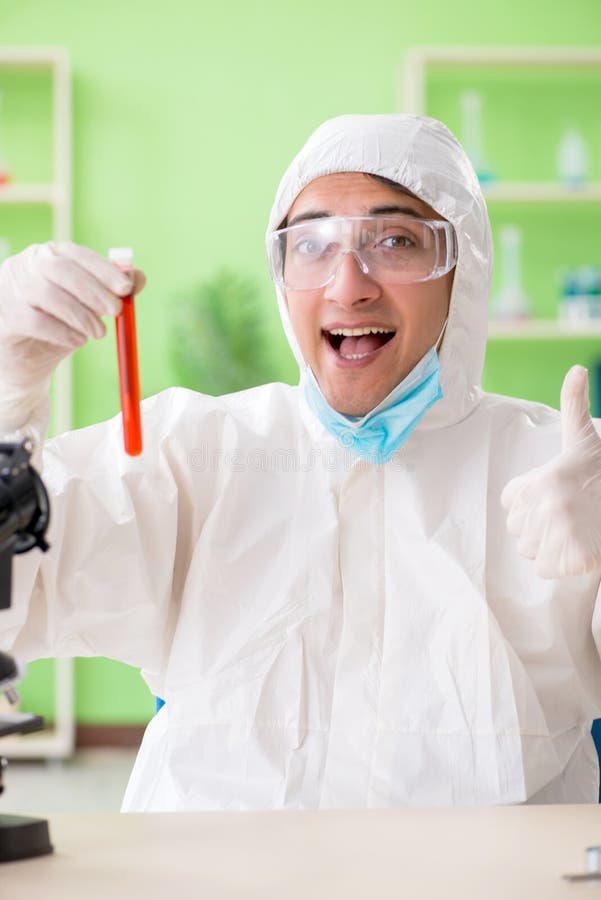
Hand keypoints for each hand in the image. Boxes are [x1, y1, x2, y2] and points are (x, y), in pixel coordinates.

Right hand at [0, 241, 145, 389]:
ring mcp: (10, 288)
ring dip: (81, 315)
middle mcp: (26, 265)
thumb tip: (138, 277)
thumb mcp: (88, 308)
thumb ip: (111, 291)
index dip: (104, 270)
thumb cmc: (58, 328)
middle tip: (116, 311)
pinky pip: (34, 320)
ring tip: (99, 333)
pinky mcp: (5, 315)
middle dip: (94, 291)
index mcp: (49, 255)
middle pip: (61, 270)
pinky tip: (78, 340)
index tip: (126, 288)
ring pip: (48, 294)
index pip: (77, 254)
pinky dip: (62, 331)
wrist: (25, 363)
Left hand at [501, 365, 600, 577]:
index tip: (555, 494)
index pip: (511, 500)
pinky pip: (544, 568)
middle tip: (569, 514)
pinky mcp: (571, 558)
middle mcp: (546, 505)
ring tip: (574, 529)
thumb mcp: (585, 436)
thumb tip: (577, 368)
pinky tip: (576, 548)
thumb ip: (574, 403)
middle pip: (518, 527)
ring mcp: (559, 533)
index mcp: (541, 478)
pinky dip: (558, 564)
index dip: (530, 500)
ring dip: (547, 545)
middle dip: (539, 524)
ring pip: (529, 549)